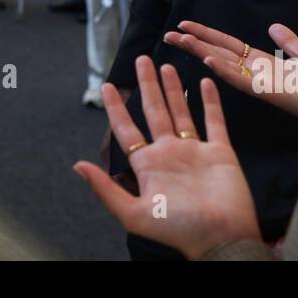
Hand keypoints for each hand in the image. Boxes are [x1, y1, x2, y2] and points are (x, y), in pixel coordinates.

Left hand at [74, 57, 260, 258]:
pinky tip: (204, 82)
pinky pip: (214, 121)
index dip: (116, 108)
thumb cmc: (178, 229)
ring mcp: (195, 151)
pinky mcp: (219, 152)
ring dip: (174, 89)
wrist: (221, 238)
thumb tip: (76, 166)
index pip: (127, 129)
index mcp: (148, 165)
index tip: (108, 85)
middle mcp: (169, 153)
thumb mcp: (134, 214)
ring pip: (181, 112)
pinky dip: (210, 102)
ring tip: (166, 66)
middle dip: (147, 85)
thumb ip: (105, 190)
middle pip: (154, 111)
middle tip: (141, 60)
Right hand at [164, 21, 297, 132]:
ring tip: (179, 40)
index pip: (228, 46)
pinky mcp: (269, 93)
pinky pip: (242, 82)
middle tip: (168, 33)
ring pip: (224, 66)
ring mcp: (260, 84)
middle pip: (219, 53)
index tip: (185, 25)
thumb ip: (290, 43)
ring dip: (201, 52)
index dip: (207, 35)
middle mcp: (256, 73)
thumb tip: (273, 26)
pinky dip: (225, 72)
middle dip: (194, 43)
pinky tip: (208, 61)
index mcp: (263, 64)